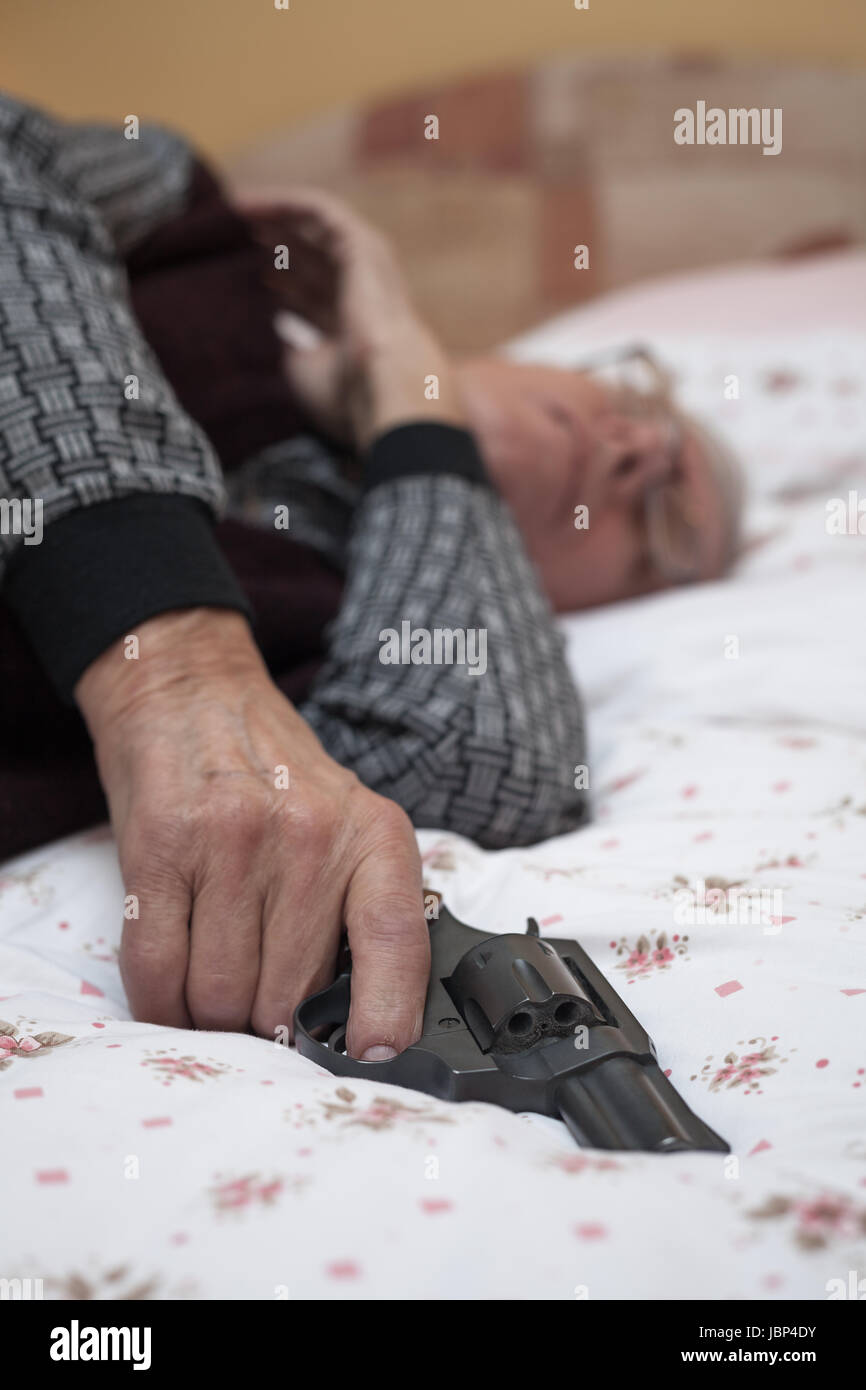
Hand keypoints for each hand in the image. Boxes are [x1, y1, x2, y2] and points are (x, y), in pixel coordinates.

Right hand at [74, 607, 429, 1054]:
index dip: (386, 1014)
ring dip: (211, 1014)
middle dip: (270, 1021)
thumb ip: (360, 907)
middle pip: (290, 996)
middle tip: (257, 996)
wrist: (191, 692)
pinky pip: (157, 972)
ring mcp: (231, 842)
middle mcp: (307, 837)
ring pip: (220, 997)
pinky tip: (171, 988)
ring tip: (213, 980)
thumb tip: (360, 1026)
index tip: (369, 1055)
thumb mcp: (347, 821)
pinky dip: (160, 1003)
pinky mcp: (159, 850)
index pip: (396, 942)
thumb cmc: (274, 775)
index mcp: (371, 834)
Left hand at [236, 185, 464, 447]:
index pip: (316, 297)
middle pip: (316, 259)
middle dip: (280, 244)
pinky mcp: (361, 245)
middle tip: (236, 234)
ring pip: (317, 229)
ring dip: (278, 216)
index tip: (248, 275)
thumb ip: (292, 345)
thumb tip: (283, 324)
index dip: (284, 283)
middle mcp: (361, 294)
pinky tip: (246, 206)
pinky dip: (283, 203)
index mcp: (352, 329)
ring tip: (235, 209)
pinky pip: (319, 209)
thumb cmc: (348, 394)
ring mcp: (365, 268)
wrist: (382, 390)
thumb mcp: (305, 370)